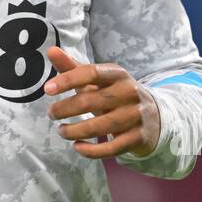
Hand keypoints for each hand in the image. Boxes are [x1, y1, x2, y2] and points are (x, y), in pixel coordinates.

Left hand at [44, 45, 159, 158]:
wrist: (154, 116)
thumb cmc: (115, 94)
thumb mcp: (98, 80)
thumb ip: (73, 68)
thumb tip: (51, 50)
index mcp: (117, 74)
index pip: (91, 73)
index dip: (68, 80)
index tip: (47, 89)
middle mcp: (129, 92)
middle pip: (91, 101)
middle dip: (65, 109)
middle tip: (51, 113)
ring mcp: (135, 116)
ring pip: (100, 126)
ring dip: (75, 131)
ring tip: (61, 131)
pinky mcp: (137, 137)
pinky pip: (112, 147)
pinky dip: (91, 150)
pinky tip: (77, 146)